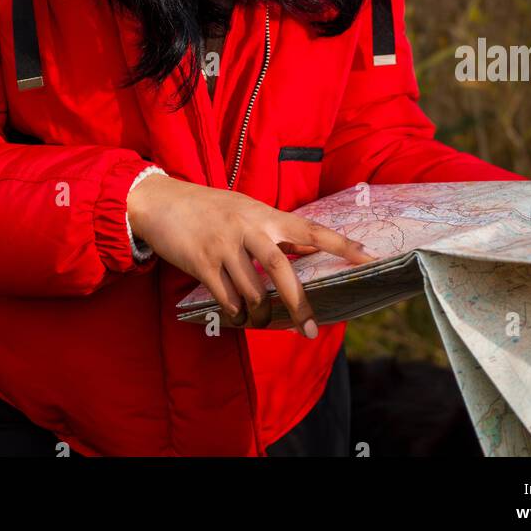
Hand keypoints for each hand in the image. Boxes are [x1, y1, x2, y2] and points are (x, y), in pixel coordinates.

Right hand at [126, 173, 372, 337]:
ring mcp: (223, 243)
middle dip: (298, 303)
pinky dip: (235, 311)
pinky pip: (226, 297)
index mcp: (264, 214)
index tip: (370, 257)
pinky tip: (236, 312)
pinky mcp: (201, 261)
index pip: (311, 229)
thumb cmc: (208, 208)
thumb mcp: (245, 209)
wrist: (159, 200)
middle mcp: (246, 226)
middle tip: (311, 330)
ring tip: (260, 318)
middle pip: (280, 268)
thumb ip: (275, 229)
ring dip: (260, 312)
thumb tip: (310, 247)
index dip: (341, 244)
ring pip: (252, 290)